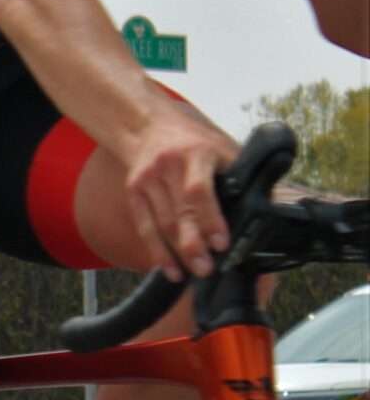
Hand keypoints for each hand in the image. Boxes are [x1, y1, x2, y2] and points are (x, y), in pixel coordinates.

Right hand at [122, 111, 238, 279]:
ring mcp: (147, 180)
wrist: (149, 126)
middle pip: (178, 213)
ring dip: (176, 253)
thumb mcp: (223, 147)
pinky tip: (168, 267)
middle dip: (192, 245)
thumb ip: (241, 174)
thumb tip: (265, 206)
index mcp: (196, 153)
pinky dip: (156, 250)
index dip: (210, 220)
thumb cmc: (195, 142)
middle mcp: (167, 166)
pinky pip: (145, 226)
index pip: (199, 191)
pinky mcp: (134, 192)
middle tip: (206, 269)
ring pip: (161, 224)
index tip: (221, 244)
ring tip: (190, 273)